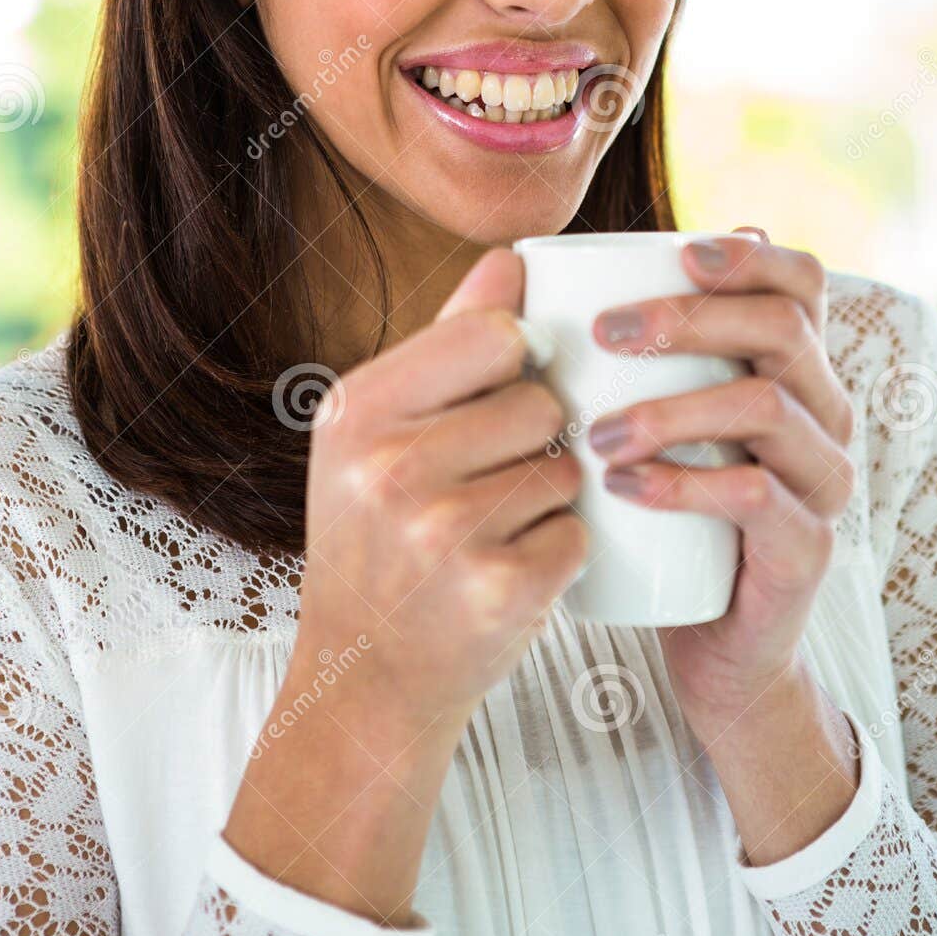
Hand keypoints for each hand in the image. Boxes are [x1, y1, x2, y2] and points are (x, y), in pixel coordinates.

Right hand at [294, 246, 586, 733]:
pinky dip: (562, 553)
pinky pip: (579, 533)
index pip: (493, 335)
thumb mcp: (377, 436)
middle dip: (537, 439)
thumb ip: (447, 344)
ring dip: (553, 497)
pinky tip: (512, 572)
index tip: (498, 396)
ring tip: (497, 529)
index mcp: (358, 411)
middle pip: (541, 403)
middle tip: (489, 483)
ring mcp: (444, 533)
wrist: (366, 676)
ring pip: (569, 468)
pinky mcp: (499, 591)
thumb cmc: (378, 540)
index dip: (516, 363)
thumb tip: (513, 259)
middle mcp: (390, 467)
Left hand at [587, 226, 855, 744]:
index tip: (677, 251)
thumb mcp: (650, 423)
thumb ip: (624, 355)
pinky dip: (684, 482)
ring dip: (673, 407)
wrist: (708, 640)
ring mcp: (822, 482)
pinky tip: (624, 486)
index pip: (802, 284)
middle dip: (689, 318)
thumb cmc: (664, 514)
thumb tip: (556, 272)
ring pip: (768, 407)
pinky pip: (757, 496)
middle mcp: (824, 416)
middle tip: (605, 332)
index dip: (751, 256)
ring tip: (597, 432)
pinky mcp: (806, 549)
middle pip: (783, 330)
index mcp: (796, 370)